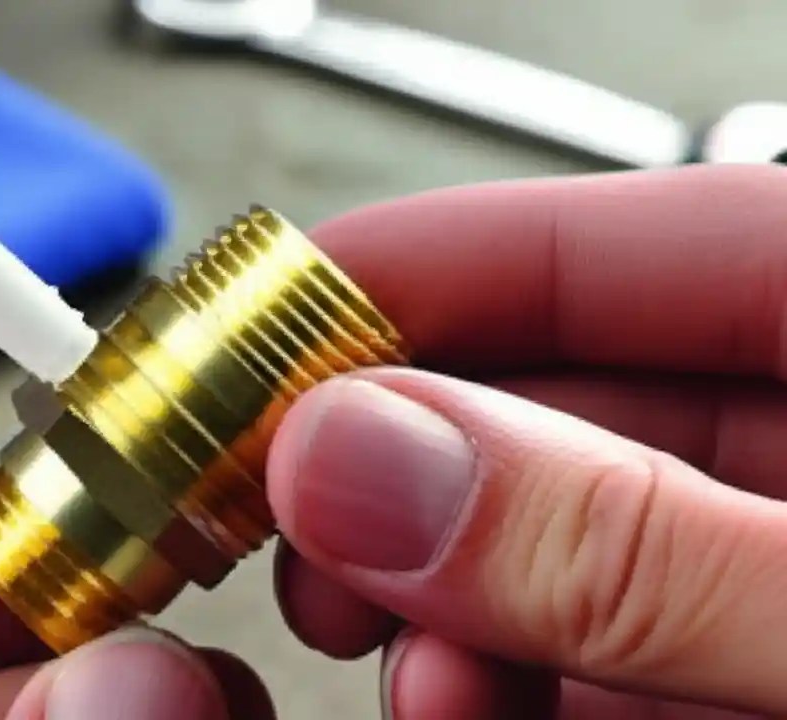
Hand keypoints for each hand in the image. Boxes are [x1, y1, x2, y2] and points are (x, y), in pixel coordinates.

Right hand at [270, 164, 786, 718]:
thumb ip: (628, 548)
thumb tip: (364, 462)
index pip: (638, 243)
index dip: (435, 265)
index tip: (271, 316)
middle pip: (572, 397)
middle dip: (407, 456)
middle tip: (291, 503)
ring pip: (569, 536)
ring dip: (441, 588)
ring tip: (379, 643)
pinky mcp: (761, 678)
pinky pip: (614, 652)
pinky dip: (514, 681)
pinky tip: (460, 702)